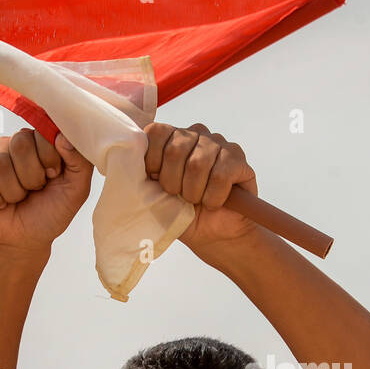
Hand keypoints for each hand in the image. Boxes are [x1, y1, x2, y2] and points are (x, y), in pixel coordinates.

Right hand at [0, 128, 93, 256]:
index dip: (49, 160)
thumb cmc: (50, 213)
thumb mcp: (76, 191)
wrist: (22, 240)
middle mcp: (15, 144)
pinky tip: (0, 204)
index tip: (52, 177)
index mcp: (41, 143)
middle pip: (20, 146)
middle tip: (33, 191)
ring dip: (13, 193)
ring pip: (0, 165)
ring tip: (17, 199)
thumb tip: (64, 136)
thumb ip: (79, 162)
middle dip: (31, 179)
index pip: (42, 134)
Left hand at [143, 122, 259, 256]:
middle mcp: (196, 135)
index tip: (156, 182)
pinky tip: (214, 203)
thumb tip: (130, 162)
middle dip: (172, 183)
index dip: (152, 160)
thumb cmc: (184, 214)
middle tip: (180, 197)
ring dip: (194, 192)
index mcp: (173, 138)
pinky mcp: (239, 160)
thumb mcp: (156, 195)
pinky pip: (220, 176)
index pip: (156, 132)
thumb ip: (143, 175)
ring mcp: (219, 144)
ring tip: (198, 201)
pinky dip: (213, 197)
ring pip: (197, 164)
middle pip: (174, 150)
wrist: (216, 236)